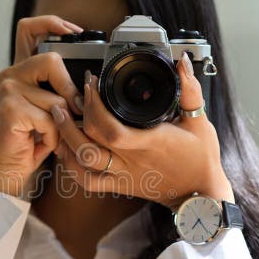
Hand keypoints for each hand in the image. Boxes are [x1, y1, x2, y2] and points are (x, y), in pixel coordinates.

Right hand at [0, 15, 83, 196]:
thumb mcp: (52, 107)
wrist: (11, 166)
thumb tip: (89, 81)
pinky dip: (54, 136)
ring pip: (55, 97)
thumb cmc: (33, 137)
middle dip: (69, 88)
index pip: (29, 28)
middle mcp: (11, 74)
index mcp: (22, 69)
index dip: (52, 22)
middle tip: (74, 108)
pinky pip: (49, 118)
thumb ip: (62, 87)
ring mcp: (8, 90)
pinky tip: (44, 142)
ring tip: (53, 134)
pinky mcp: (10, 109)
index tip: (75, 31)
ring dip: (63, 122)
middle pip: (50, 60)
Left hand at [50, 52, 234, 210]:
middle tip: (70, 93)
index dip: (94, 107)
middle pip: (91, 142)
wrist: (200, 195)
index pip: (111, 129)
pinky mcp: (118, 186)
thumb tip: (183, 62)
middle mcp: (132, 161)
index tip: (91, 83)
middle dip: (74, 115)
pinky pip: (87, 181)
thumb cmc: (200, 158)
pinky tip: (64, 146)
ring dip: (66, 138)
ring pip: (83, 162)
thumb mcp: (200, 121)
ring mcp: (122, 176)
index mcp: (150, 143)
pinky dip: (70, 164)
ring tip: (58, 115)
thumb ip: (190, 91)